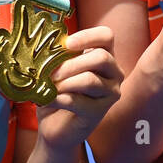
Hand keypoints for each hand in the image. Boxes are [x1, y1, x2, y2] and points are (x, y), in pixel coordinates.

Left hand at [36, 26, 122, 150]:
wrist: (53, 126)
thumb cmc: (57, 91)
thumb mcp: (58, 68)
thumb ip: (59, 55)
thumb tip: (48, 44)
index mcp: (105, 55)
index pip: (106, 36)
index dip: (87, 37)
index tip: (66, 44)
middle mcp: (114, 73)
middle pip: (101, 58)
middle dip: (71, 64)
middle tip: (50, 73)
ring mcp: (110, 94)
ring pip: (90, 80)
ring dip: (64, 83)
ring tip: (49, 87)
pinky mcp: (99, 113)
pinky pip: (79, 101)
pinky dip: (59, 99)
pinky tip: (48, 100)